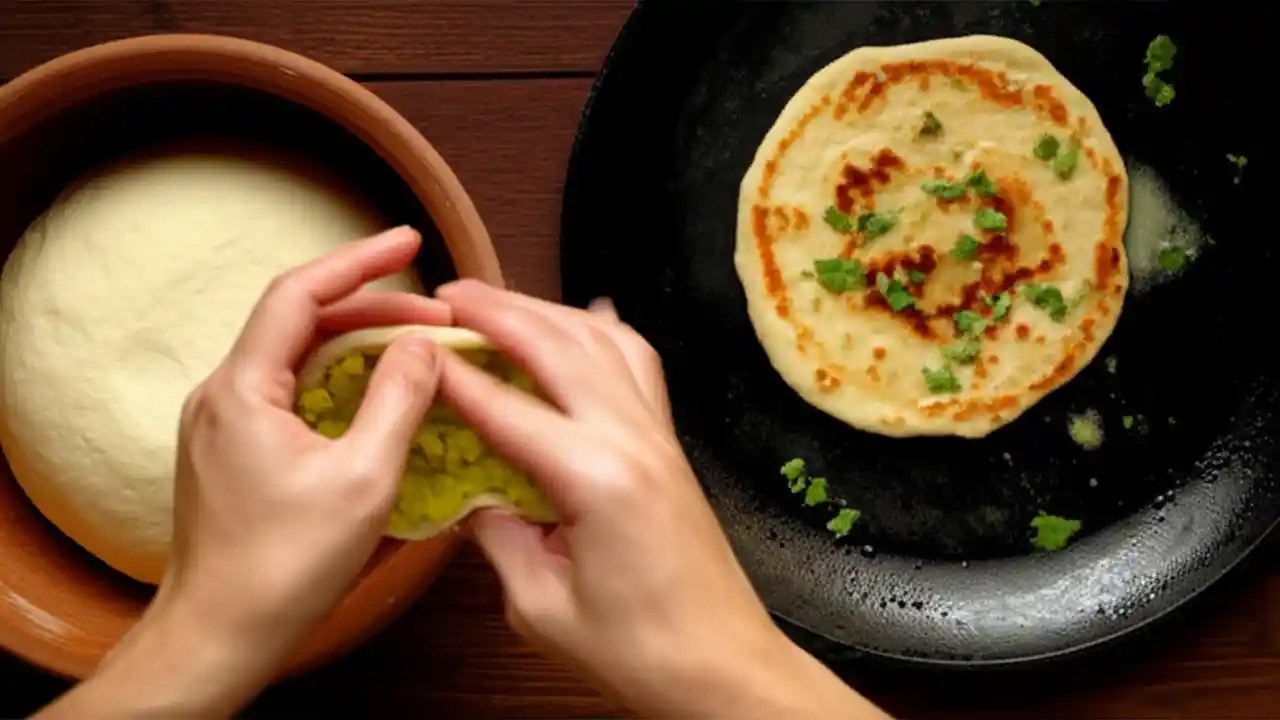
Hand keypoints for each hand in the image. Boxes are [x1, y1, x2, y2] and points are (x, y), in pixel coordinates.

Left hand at [40, 227, 449, 718]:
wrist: (219, 636)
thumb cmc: (286, 566)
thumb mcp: (363, 478)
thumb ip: (399, 399)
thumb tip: (423, 344)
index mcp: (243, 390)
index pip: (300, 294)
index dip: (359, 261)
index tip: (409, 242)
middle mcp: (222, 395)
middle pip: (300, 322)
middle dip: (371, 308)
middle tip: (435, 312)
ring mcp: (222, 424)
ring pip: (296, 358)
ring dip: (357, 345)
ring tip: (416, 345)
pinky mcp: (232, 452)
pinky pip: (290, 392)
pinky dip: (338, 381)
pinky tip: (376, 395)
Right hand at [436, 281, 885, 719]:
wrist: (722, 666)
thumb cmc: (638, 651)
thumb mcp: (540, 606)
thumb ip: (498, 538)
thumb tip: (471, 496)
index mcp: (596, 478)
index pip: (507, 407)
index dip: (453, 375)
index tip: (411, 348)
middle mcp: (632, 439)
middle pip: (559, 346)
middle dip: (498, 312)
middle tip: (447, 295)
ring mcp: (658, 436)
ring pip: (603, 340)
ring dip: (547, 311)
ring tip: (498, 302)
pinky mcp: (669, 445)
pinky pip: (638, 364)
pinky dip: (604, 332)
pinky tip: (586, 317)